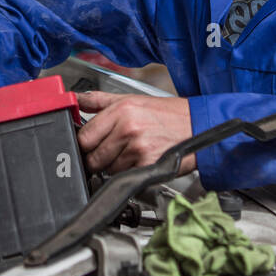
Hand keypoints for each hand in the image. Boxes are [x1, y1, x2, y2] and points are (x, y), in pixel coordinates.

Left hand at [75, 91, 194, 175]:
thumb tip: (76, 100)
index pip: (84, 137)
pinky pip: (124, 177)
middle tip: (110, 151)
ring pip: (108, 169)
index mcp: (121, 111)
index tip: (88, 144)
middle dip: (97, 158)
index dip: (84, 143)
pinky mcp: (147, 166)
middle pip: (93, 157)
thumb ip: (100, 100)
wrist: (199, 126)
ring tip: (130, 153)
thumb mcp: (133, 99)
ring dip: (114, 166)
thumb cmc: (168, 114)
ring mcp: (138, 149)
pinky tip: (139, 161)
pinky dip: (128, 173)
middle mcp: (128, 129)